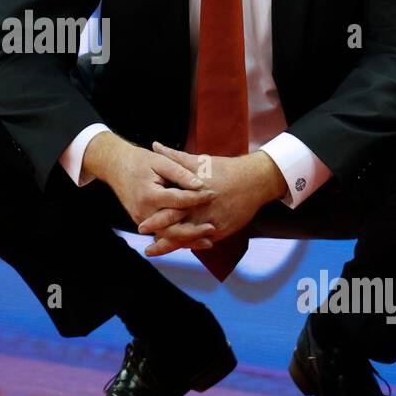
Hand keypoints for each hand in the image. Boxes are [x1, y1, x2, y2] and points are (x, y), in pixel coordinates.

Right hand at [84, 132, 217, 253]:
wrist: (115, 166)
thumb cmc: (140, 161)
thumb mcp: (160, 161)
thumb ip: (180, 172)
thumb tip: (200, 184)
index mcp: (150, 195)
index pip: (179, 200)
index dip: (198, 198)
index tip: (214, 194)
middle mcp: (144, 212)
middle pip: (173, 227)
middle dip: (194, 230)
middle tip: (213, 228)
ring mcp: (141, 219)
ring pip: (167, 236)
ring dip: (188, 240)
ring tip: (208, 242)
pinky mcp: (141, 222)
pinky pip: (161, 234)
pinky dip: (177, 239)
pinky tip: (193, 241)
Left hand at [136, 142, 285, 256]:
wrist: (254, 180)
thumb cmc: (224, 168)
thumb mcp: (199, 161)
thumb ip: (174, 157)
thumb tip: (154, 145)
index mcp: (193, 194)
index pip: (170, 211)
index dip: (154, 221)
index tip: (140, 226)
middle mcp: (202, 210)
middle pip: (178, 230)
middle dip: (161, 240)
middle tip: (147, 249)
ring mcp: (213, 222)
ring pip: (189, 239)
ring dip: (172, 246)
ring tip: (156, 250)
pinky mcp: (223, 230)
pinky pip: (203, 241)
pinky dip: (191, 244)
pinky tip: (180, 246)